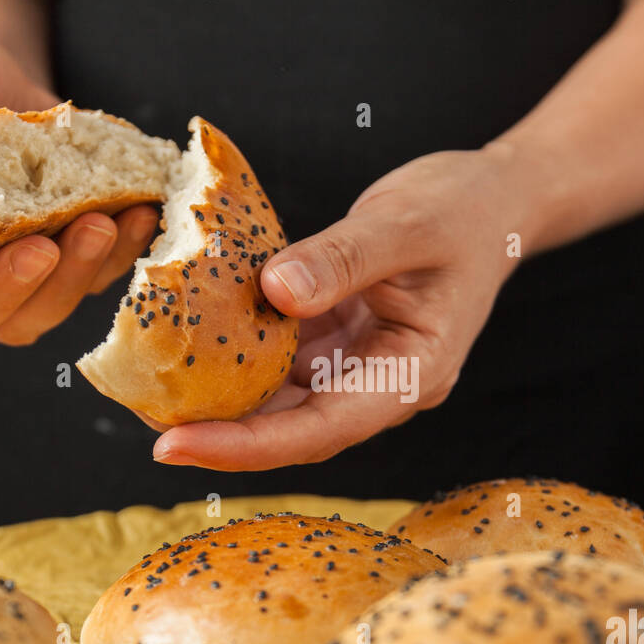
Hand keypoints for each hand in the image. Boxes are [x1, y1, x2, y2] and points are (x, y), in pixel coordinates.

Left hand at [150, 147, 527, 469]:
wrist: (497, 197)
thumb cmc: (465, 210)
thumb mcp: (406, 224)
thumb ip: (342, 259)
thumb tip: (273, 292)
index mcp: (411, 375)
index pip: (319, 429)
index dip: (245, 446)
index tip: (175, 446)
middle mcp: (381, 383)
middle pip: (293, 429)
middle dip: (221, 433)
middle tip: (146, 420)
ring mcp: (360, 365)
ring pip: (283, 399)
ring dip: (223, 398)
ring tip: (153, 386)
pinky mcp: (341, 338)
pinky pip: (283, 356)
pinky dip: (238, 350)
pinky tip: (191, 338)